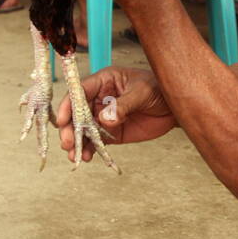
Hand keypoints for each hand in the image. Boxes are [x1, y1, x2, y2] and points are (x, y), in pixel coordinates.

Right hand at [56, 66, 174, 162]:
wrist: (175, 107)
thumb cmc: (159, 89)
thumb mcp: (142, 93)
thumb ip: (123, 105)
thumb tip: (104, 119)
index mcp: (104, 81)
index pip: (80, 91)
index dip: (68, 105)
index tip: (62, 120)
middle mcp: (99, 98)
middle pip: (77, 113)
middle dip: (70, 128)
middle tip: (68, 143)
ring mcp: (104, 116)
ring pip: (84, 129)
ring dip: (77, 142)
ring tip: (75, 155)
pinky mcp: (112, 132)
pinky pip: (97, 141)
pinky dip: (90, 149)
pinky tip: (87, 157)